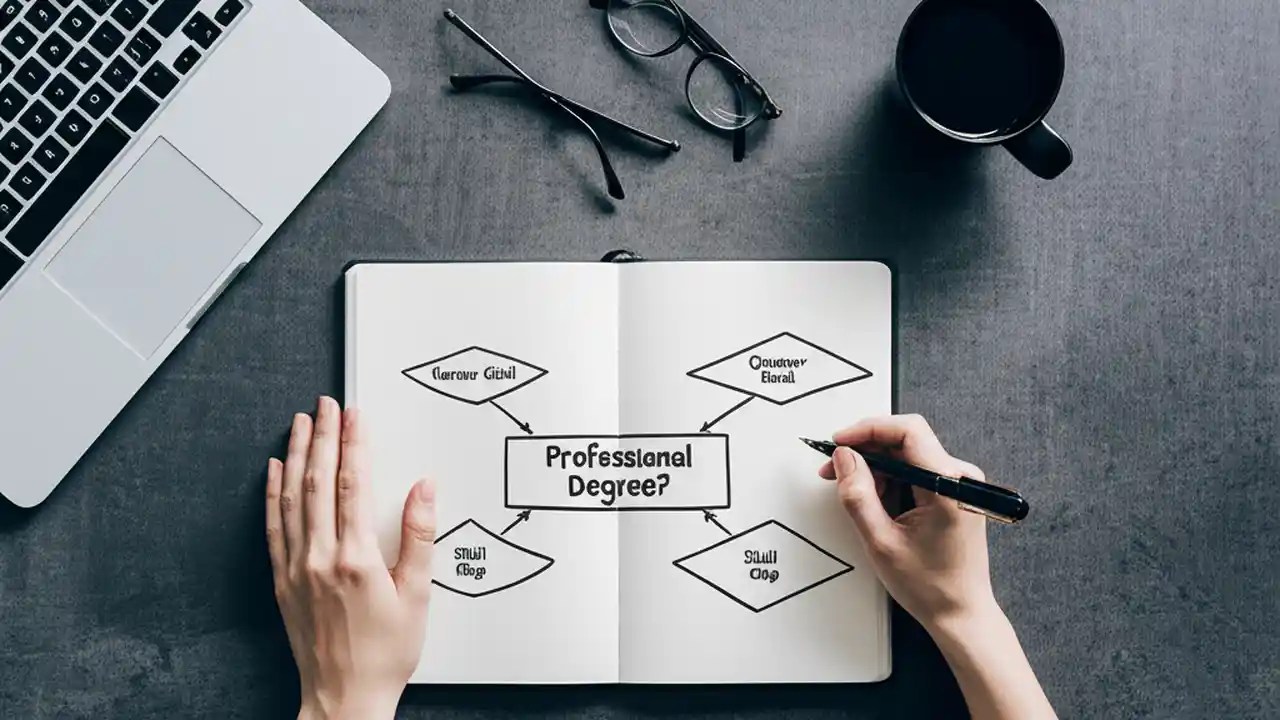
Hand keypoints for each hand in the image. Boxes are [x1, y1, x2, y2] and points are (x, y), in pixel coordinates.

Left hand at [266, 397, 435, 719]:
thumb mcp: (417, 595)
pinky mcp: (283, 582)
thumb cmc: (386, 653)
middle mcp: (320, 558)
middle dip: (323, 437)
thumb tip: (424, 489)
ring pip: (291, 498)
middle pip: (317, 482)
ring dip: (296, 456)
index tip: (354, 414)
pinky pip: (274, 528)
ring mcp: (296, 569)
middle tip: (325, 405)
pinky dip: (272, 495)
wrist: (345, 697)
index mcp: (356, 558)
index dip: (353, 443)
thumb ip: (420, 537)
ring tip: (300, 424)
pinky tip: (275, 472)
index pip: (352, 484)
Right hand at [820, 414, 1055, 719]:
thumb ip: (858, 495)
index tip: (839, 441)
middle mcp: (960, 479)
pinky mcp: (953, 494)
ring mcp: (959, 486)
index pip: (908, 431)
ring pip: (907, 457)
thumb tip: (844, 457)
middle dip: (865, 451)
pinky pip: (915, 472)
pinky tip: (874, 503)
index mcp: (949, 486)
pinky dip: (890, 481)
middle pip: (905, 441)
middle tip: (832, 470)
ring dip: (875, 469)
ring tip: (852, 495)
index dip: (868, 429)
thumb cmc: (930, 586)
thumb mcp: (880, 542)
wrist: (961, 614)